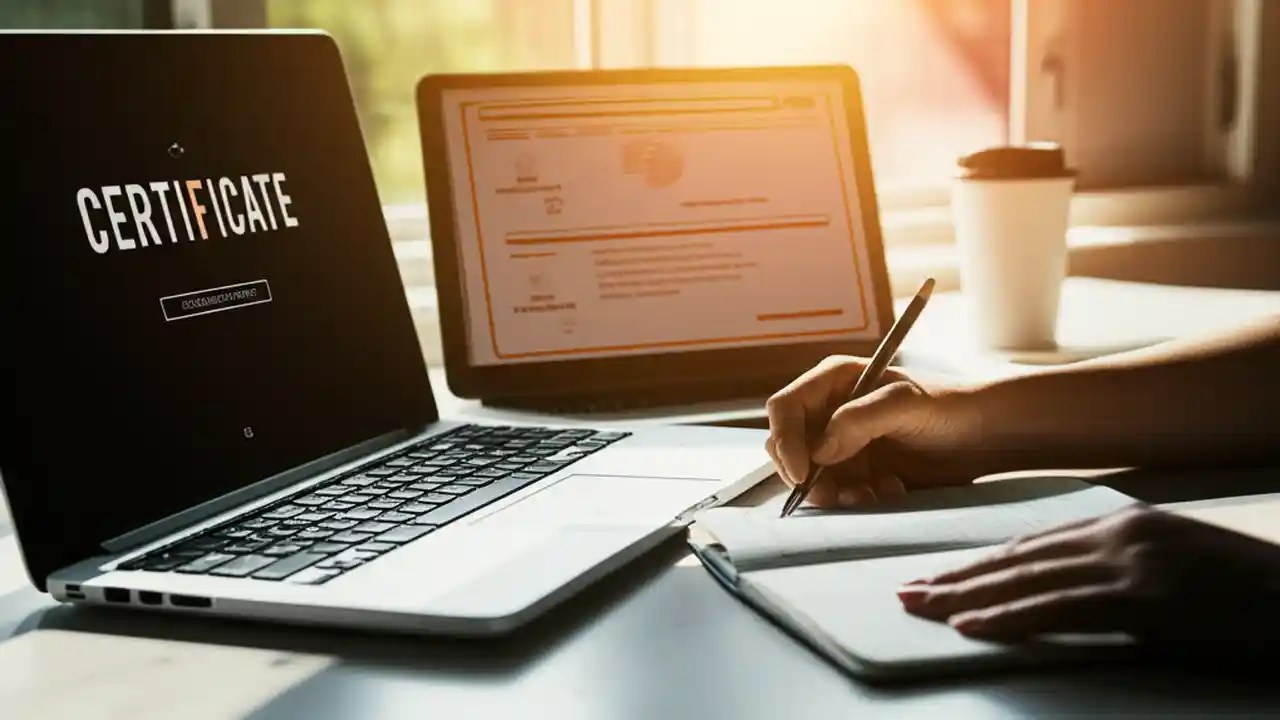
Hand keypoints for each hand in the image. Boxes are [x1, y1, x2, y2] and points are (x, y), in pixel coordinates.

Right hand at [765, 355, 981, 507]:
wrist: (985, 436)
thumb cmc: (950, 406)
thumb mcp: (907, 404)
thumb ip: (860, 419)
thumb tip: (819, 449)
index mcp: (834, 381)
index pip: (785, 408)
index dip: (785, 440)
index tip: (803, 473)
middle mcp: (830, 410)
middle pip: (787, 445)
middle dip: (804, 474)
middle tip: (833, 495)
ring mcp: (841, 442)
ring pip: (809, 475)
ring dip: (833, 492)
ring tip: (872, 494)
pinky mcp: (856, 470)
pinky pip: (836, 491)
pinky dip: (855, 499)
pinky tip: (889, 491)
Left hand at [897, 506, 1279, 645]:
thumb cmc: (1246, 593)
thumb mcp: (1173, 570)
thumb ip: (1117, 571)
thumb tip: (1066, 590)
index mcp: (1123, 524)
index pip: (1033, 544)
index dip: (982, 563)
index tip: (941, 577)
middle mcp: (1118, 534)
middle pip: (1018, 557)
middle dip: (958, 577)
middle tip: (907, 593)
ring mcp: (1130, 563)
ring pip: (1026, 580)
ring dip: (965, 597)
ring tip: (920, 608)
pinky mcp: (1142, 599)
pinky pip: (1058, 609)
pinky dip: (1008, 617)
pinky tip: (969, 624)